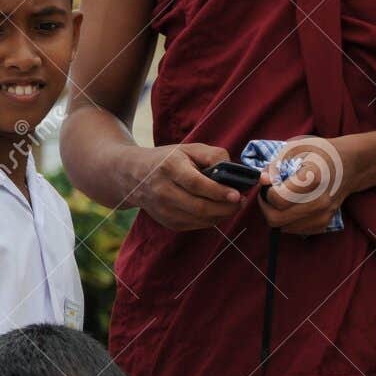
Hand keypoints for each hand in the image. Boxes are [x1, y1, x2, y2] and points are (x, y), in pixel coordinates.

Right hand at [122, 144, 241, 230]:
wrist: (134, 175)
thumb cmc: (168, 160)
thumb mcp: (189, 149)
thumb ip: (213, 155)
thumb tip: (233, 170)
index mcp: (168, 167)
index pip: (196, 184)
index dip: (218, 191)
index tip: (237, 195)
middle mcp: (162, 190)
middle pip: (199, 207)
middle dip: (226, 207)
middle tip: (241, 201)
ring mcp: (163, 209)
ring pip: (199, 219)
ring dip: (221, 215)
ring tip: (233, 206)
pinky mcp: (167, 221)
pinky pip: (195, 225)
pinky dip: (211, 220)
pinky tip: (218, 210)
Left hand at [257, 135, 353, 235]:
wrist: (349, 164)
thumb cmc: (319, 153)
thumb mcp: (295, 148)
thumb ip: (275, 165)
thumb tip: (262, 180)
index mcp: (312, 179)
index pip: (277, 198)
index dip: (266, 190)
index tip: (268, 182)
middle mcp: (319, 201)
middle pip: (277, 218)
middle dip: (266, 207)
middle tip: (268, 193)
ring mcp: (323, 214)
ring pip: (284, 227)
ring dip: (276, 214)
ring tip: (281, 198)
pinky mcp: (324, 223)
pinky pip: (296, 230)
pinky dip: (288, 221)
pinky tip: (292, 205)